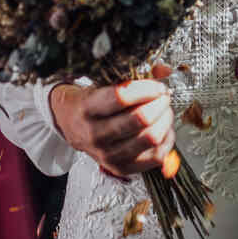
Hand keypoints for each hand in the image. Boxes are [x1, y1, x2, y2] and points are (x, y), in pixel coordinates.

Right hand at [50, 70, 174, 178]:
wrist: (71, 125)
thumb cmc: (90, 101)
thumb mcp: (103, 82)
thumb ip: (133, 74)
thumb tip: (164, 70)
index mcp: (88, 109)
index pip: (122, 97)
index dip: (147, 88)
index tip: (156, 85)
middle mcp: (96, 135)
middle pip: (141, 119)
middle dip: (159, 103)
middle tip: (163, 96)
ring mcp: (108, 155)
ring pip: (151, 138)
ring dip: (165, 120)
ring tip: (164, 111)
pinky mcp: (121, 168)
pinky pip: (155, 156)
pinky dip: (166, 140)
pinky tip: (163, 129)